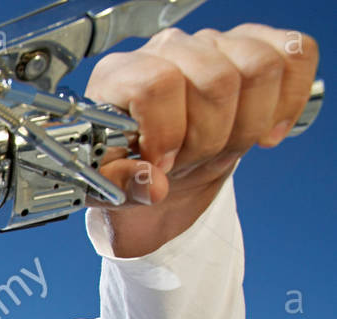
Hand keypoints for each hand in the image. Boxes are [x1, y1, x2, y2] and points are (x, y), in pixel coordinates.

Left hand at [87, 24, 318, 206]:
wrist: (159, 167)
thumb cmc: (132, 168)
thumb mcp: (111, 187)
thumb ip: (123, 186)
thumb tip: (153, 183)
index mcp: (121, 75)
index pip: (159, 83)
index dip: (168, 131)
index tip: (164, 164)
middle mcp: (168, 49)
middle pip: (217, 80)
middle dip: (210, 138)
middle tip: (192, 160)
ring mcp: (215, 44)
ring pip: (259, 67)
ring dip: (248, 123)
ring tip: (224, 147)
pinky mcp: (255, 48)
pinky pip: (295, 55)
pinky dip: (290, 99)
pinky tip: (266, 131)